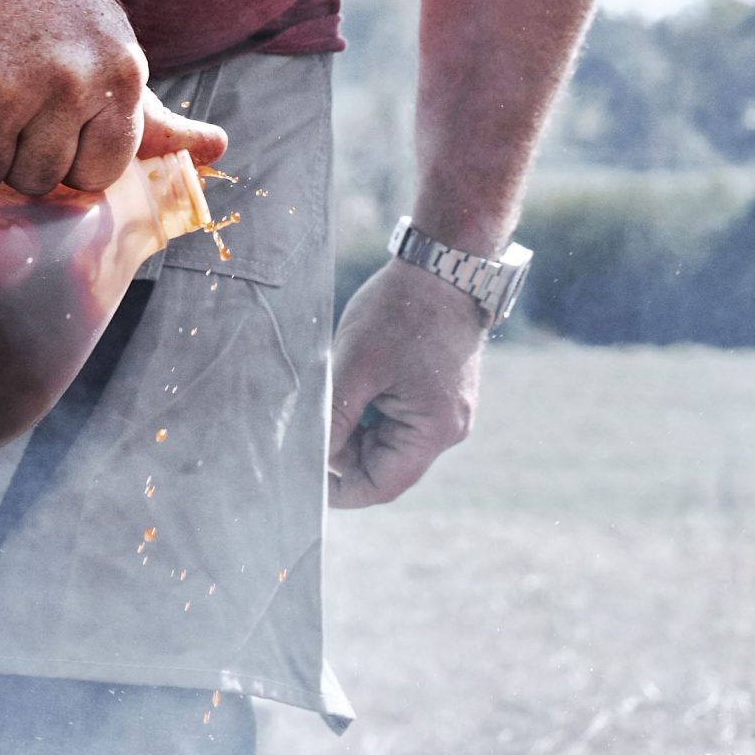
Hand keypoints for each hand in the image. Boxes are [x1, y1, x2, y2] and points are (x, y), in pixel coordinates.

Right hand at [0, 0, 225, 194]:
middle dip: (16, 153)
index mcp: (121, 75)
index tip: (47, 124)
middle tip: (0, 98)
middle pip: (39, 179)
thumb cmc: (45, 1)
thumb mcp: (108, 46)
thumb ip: (154, 115)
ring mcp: (6, 87)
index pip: (97, 174)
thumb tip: (217, 149)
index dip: (66, 159)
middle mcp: (71, 83)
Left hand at [326, 255, 487, 507]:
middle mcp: (448, 429)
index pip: (381, 485)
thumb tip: (313, 458)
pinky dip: (372, 404)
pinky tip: (359, 375)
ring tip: (340, 384)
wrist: (444, 264)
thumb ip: (334, 417)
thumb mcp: (355, 365)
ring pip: (388, 437)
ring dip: (357, 422)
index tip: (306, 476)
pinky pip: (399, 414)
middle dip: (346, 446)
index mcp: (434, 431)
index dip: (340, 489)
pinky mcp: (439, 390)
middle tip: (315, 414)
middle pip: (384, 462)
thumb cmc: (401, 312)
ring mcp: (446, 409)